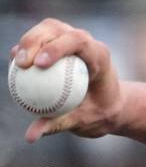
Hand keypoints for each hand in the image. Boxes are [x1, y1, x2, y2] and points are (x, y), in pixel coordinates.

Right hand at [11, 18, 125, 141]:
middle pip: (57, 29)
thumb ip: (58, 124)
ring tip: (16, 62)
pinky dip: (26, 48)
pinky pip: (40, 40)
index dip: (57, 48)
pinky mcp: (60, 42)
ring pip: (46, 29)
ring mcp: (72, 39)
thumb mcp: (84, 121)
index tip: (39, 64)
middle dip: (35, 41)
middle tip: (21, 64)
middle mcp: (87, 43)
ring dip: (27, 42)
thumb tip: (30, 136)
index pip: (79, 42)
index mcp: (100, 56)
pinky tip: (14, 63)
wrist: (109, 104)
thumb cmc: (100, 113)